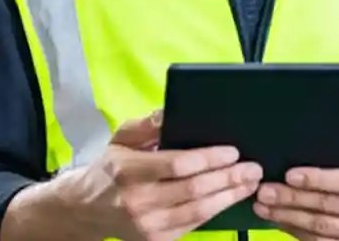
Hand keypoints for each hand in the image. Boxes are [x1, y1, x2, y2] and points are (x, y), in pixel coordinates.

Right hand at [58, 110, 263, 240]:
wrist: (86, 210)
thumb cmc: (109, 169)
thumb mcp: (120, 139)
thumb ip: (146, 125)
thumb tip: (171, 113)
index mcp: (128, 171)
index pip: (176, 165)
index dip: (208, 158)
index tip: (232, 151)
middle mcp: (138, 201)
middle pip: (194, 189)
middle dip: (228, 178)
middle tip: (252, 168)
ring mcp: (148, 226)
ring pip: (199, 211)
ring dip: (229, 196)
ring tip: (250, 183)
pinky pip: (193, 225)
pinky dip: (215, 211)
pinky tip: (231, 198)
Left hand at [252, 164, 338, 240]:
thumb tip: (315, 168)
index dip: (317, 179)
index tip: (290, 174)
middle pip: (330, 209)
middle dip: (293, 200)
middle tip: (265, 191)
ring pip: (325, 232)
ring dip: (291, 220)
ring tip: (266, 208)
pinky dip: (303, 237)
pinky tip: (284, 226)